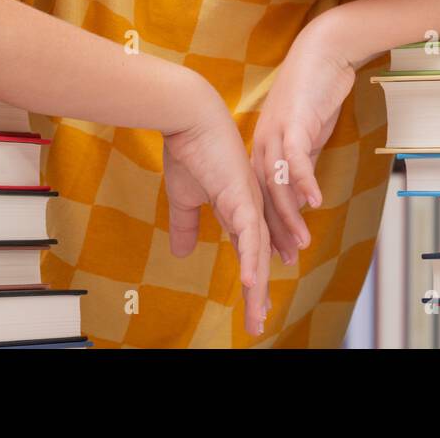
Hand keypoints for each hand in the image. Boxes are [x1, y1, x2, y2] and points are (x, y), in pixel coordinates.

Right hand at [162, 76, 271, 335]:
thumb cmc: (189, 148)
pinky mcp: (241, 195)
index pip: (247, 249)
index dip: (252, 276)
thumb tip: (181, 252)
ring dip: (258, 285)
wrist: (189, 117)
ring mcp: (248, 201)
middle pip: (258, 256)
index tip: (254, 303)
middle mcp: (249, 207)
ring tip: (258, 314)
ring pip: (258, 250)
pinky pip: (249, 233)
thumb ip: (186, 224)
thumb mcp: (184, 197)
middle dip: (259, 292)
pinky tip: (254, 282)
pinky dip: (252, 259)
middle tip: (259, 322)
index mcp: (236, 207)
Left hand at [250, 16, 356, 265]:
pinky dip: (304, 180)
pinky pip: (296, 157)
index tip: (274, 258)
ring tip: (299, 242)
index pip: (262, 198)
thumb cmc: (313, 93)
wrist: (321, 53)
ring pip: (277, 183)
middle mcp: (264, 145)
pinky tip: (315, 202)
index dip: (267, 230)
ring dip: (288, 215)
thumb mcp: (306, 137)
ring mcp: (277, 134)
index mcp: (263, 150)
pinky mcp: (295, 122)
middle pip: (264, 197)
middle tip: (282, 263)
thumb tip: (301, 198)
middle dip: (272, 233)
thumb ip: (299, 166)